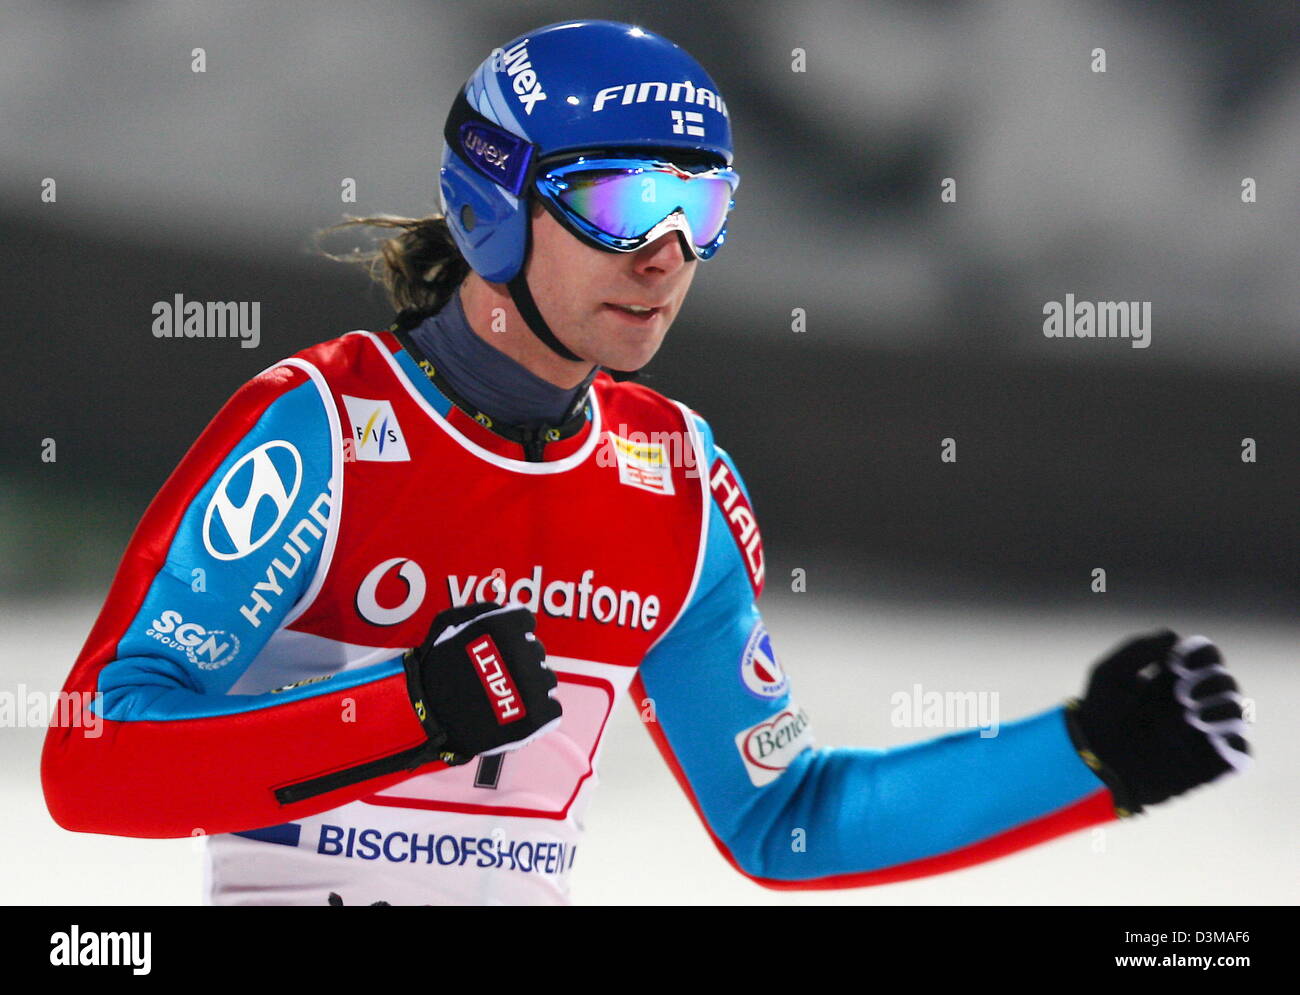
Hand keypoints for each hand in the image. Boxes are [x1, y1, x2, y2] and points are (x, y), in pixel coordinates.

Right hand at [403, 601, 560, 765]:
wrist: (428, 714)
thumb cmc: (435, 669)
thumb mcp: (448, 624)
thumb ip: (481, 610)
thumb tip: (508, 607)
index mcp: (506, 628)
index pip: (526, 621)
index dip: (513, 633)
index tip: (501, 645)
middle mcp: (524, 653)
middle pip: (536, 651)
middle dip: (520, 659)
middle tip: (498, 674)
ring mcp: (532, 685)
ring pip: (546, 679)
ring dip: (532, 684)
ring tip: (506, 695)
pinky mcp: (536, 715)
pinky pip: (552, 708)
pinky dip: (539, 711)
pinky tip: (518, 713)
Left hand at [1066, 629, 1250, 813]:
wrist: (1094, 762)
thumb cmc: (1098, 717)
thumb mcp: (1109, 675)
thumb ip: (1138, 649)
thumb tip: (1174, 636)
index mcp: (1171, 680)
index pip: (1205, 658)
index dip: (1203, 653)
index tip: (1180, 659)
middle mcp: (1191, 703)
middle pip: (1224, 682)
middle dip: (1212, 680)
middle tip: (1182, 692)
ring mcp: (1202, 732)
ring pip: (1237, 712)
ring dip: (1225, 708)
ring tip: (1192, 715)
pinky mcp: (1209, 762)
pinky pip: (1241, 751)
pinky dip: (1236, 741)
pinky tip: (1211, 737)